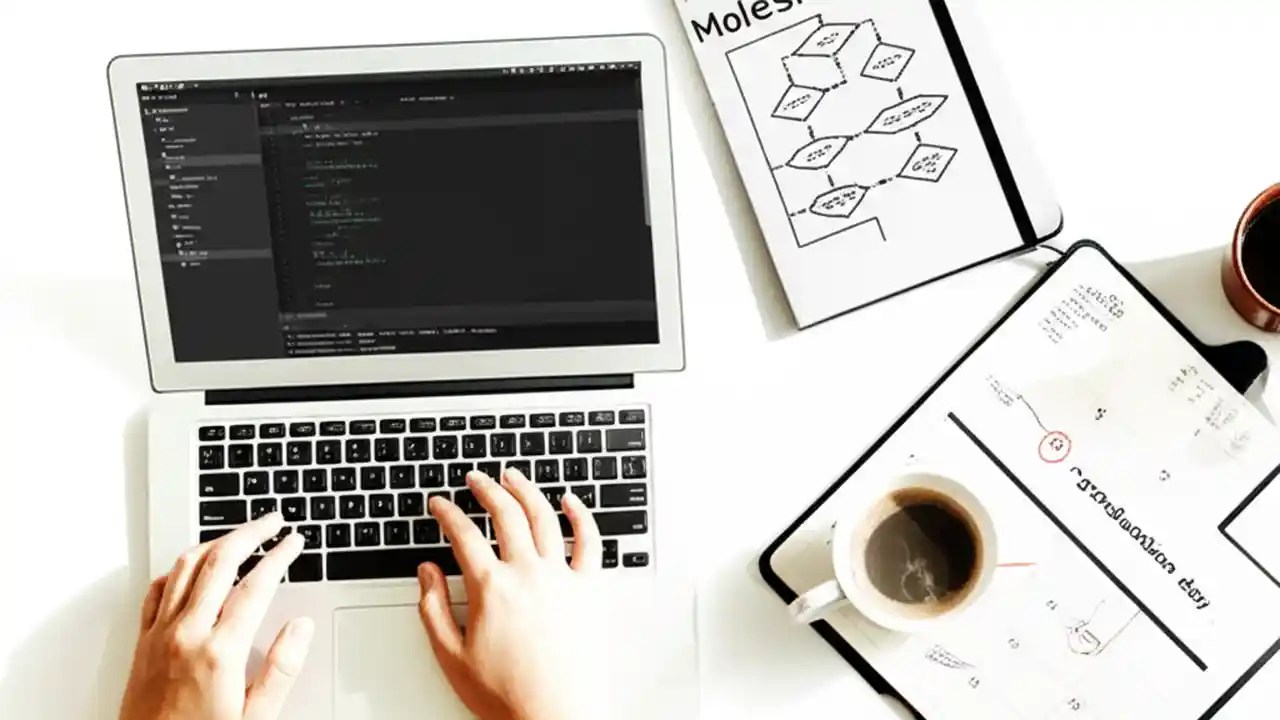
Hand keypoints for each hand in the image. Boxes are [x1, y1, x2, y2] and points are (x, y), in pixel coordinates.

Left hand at [119, 513, 313, 719]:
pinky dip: (179, 569)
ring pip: (186, 567)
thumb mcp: (256, 719)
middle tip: (272, 522)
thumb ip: (281, 670)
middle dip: (251, 533)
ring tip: (238, 535)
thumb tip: (300, 628)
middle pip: (220, 562)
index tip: (294, 542)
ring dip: (216, 542)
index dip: (280, 556)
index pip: (256, 585)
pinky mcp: (141, 644)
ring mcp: (159, 636)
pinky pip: (158, 590)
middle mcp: (185, 635)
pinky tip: (192, 567)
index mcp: (219, 652)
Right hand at [418, 469, 604, 719]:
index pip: (463, 535)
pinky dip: (580, 514)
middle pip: (504, 513)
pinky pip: (589, 540)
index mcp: (491, 589)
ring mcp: (562, 578)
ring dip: (525, 489)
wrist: (556, 717)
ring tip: (512, 477)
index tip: (439, 505)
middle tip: (474, 480)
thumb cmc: (508, 696)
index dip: (446, 513)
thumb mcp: (452, 657)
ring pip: (544, 516)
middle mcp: (528, 574)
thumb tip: (426, 572)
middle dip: (485, 489)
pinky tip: (570, 500)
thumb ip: (432, 609)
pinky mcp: (590, 588)